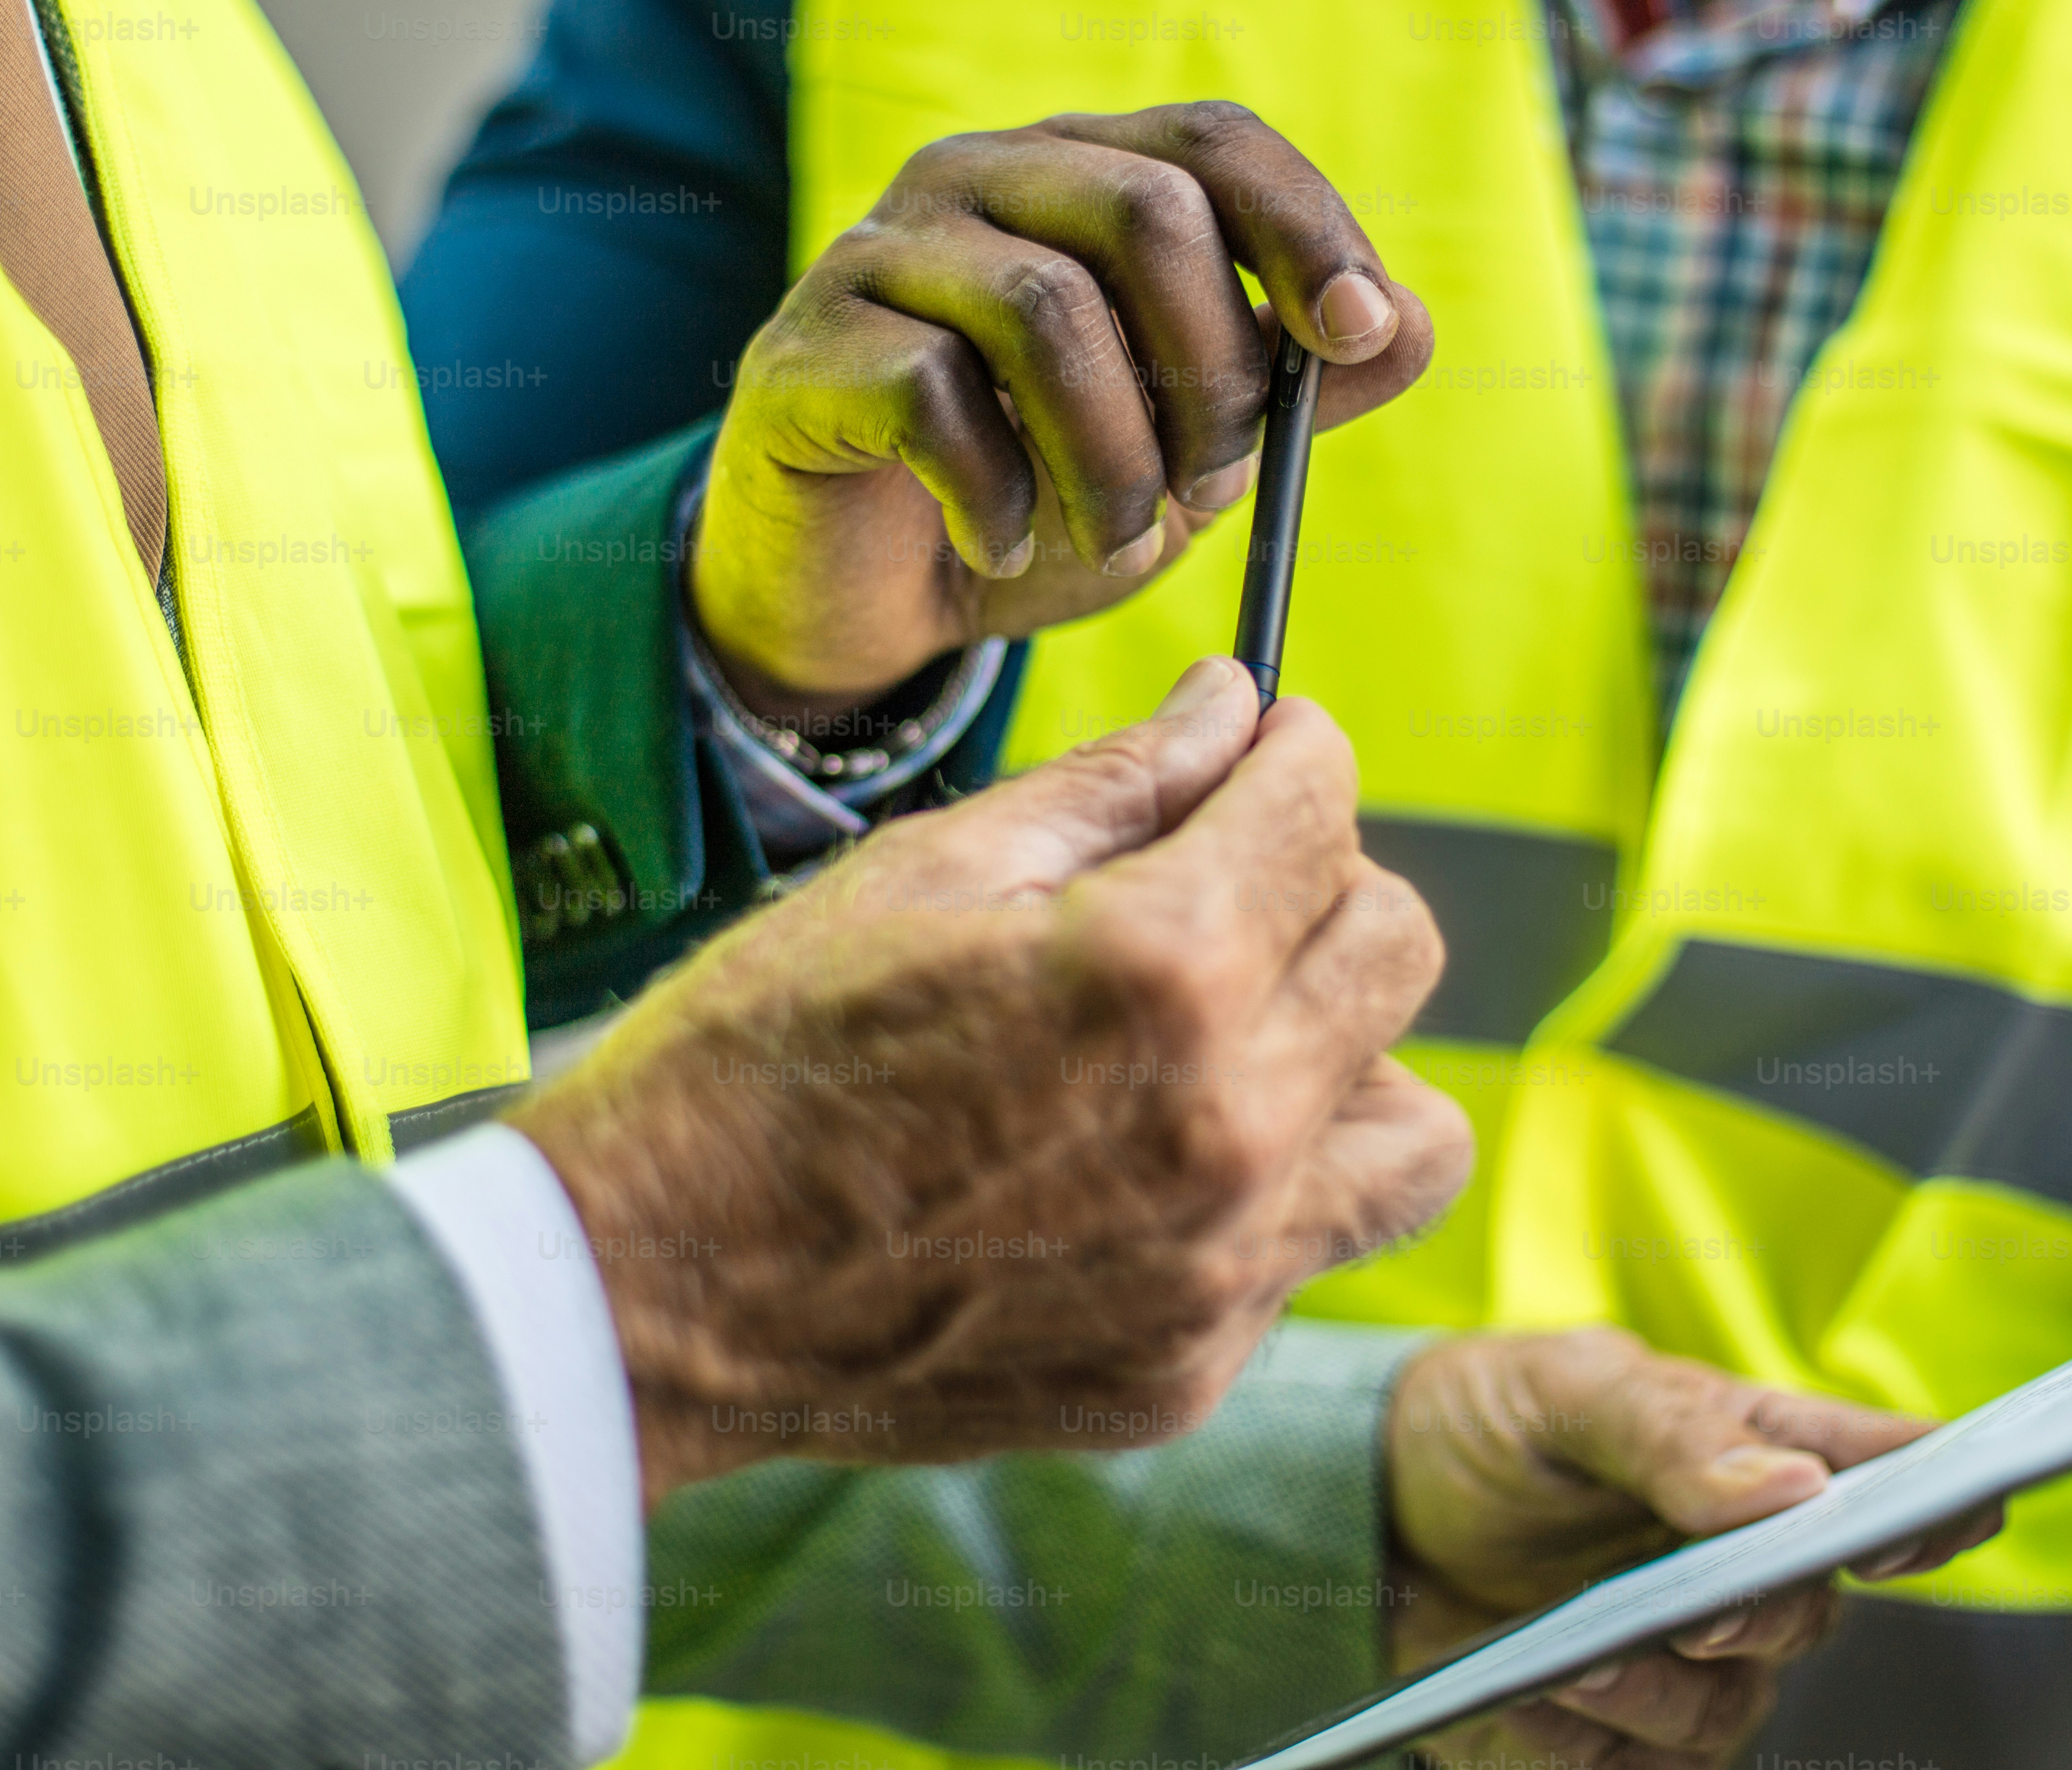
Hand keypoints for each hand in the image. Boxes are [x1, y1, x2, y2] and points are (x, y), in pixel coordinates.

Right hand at [504, 658, 1470, 1508]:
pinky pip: (1309, 1248)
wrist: (657, 1286)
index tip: (1254, 752)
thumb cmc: (766, 1054)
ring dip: (1345, 1056)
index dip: (1290, 753)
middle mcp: (1229, 1123)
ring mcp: (1221, 1266)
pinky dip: (1265, 1191)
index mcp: (1163, 967)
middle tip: (1221, 884)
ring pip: (1414, 1123)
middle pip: (1397, 944)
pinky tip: (1148, 1162)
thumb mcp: (931, 871)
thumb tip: (1232, 705)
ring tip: (1231, 1042)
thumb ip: (1116, 786)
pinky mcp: (1190, 1367)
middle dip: (1322, 884)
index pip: (1325, 807)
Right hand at [692, 102, 1436, 721]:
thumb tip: (1401, 328)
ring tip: (1114, 537)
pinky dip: (997, 497)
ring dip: (1114, 458)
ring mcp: (876, 256)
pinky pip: (933, 396)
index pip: (1215, 142)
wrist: (877, 599)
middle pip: (1146, 211)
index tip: (1357, 335)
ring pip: (1047, 307)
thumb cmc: (1041, 497)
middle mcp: (975, 179)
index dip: (1307, 227)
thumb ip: (1292, 387)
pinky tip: (1002, 546)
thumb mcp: (1193, 451)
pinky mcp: (802, 354)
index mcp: (1078, 173)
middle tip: (1208, 491)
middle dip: (1212, 374)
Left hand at [1385, 1329, 2003, 1769]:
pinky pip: (1644, 1769)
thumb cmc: (1484, 1423)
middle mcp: (1742, 1565)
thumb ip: (1670, 1430)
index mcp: (1753, 1452)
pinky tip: (1526, 1693)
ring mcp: (1689, 1658)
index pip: (1885, 1474)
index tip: (1930, 1521)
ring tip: (1568, 1661)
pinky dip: (1581, 1739)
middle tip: (1696, 1613)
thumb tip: (1797, 1489)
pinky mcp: (1623, 1733)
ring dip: (1651, 1692)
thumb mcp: (1558, 1389)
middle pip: (1809, 1612)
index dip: (1936, 1500)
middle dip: (1760, 1616)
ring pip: (1728, 1710)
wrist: (1369, 1510)